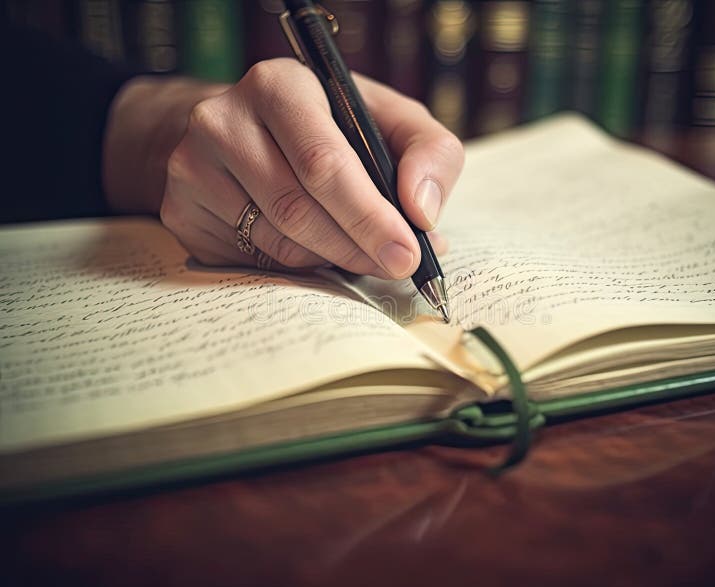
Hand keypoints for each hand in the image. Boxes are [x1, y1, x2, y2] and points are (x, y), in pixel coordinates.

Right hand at [103, 59, 463, 277]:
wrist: (243, 129)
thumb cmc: (331, 127)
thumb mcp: (390, 121)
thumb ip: (429, 153)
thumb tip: (423, 212)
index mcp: (279, 85)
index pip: (323, 162)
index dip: (369, 215)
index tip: (408, 253)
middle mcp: (222, 119)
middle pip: (297, 208)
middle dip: (356, 247)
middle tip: (394, 267)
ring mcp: (191, 167)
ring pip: (276, 241)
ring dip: (330, 259)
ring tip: (358, 252)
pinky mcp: (180, 210)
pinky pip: (250, 259)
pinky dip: (295, 266)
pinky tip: (314, 248)